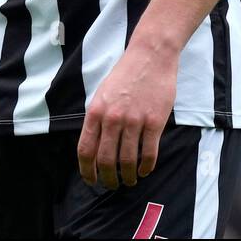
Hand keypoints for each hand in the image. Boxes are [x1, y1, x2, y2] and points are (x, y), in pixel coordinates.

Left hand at [78, 41, 178, 188]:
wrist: (150, 56)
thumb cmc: (126, 74)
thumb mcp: (102, 94)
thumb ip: (97, 118)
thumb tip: (94, 145)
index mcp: (96, 111)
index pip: (85, 150)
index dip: (87, 171)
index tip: (91, 180)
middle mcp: (112, 118)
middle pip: (105, 160)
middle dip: (108, 179)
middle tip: (112, 184)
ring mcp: (134, 121)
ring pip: (127, 161)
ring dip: (128, 176)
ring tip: (130, 180)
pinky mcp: (154, 122)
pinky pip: (149, 153)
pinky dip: (146, 167)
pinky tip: (145, 170)